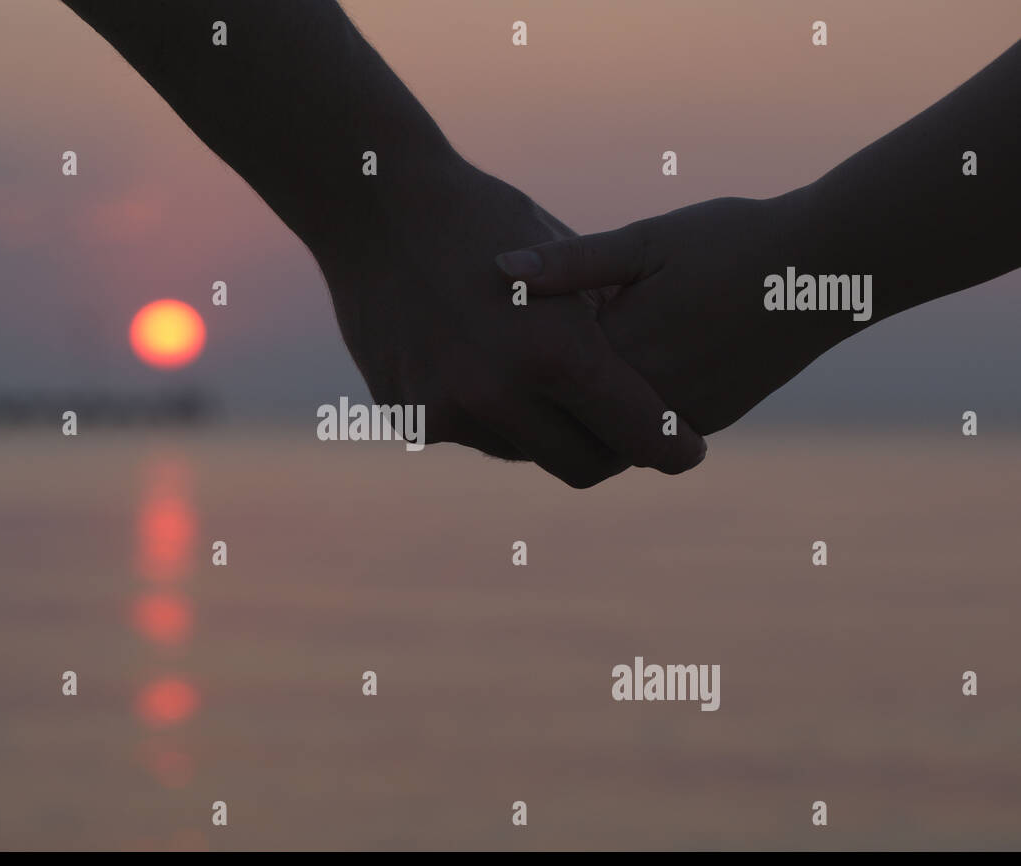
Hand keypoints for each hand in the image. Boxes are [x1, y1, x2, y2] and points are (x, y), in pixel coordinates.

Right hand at [317, 153, 706, 487]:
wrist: (373, 206)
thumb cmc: (483, 219)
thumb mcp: (565, 263)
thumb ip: (607, 330)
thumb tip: (661, 382)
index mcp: (555, 353)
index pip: (640, 438)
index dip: (674, 450)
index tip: (687, 451)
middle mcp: (500, 394)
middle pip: (583, 465)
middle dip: (608, 451)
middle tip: (620, 427)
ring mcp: (447, 411)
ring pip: (522, 451)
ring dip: (540, 428)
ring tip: (539, 376)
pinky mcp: (409, 417)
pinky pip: (470, 434)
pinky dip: (484, 411)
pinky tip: (476, 358)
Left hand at [496, 188, 851, 435]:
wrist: (830, 266)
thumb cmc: (734, 240)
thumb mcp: (647, 241)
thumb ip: (572, 263)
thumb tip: (499, 270)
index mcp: (624, 353)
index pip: (543, 376)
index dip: (512, 359)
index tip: (483, 341)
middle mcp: (652, 399)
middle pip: (571, 416)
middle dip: (540, 397)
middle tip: (499, 370)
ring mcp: (686, 416)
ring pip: (611, 431)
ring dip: (585, 408)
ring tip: (548, 374)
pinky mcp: (713, 418)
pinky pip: (651, 428)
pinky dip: (628, 408)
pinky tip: (613, 372)